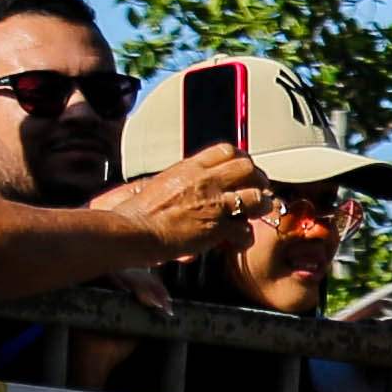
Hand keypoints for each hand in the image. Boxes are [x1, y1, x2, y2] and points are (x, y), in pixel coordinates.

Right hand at [83, 146, 264, 259]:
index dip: (242, 159)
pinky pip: (246, 230)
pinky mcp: (217, 227)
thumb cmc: (140, 212)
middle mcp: (205, 181)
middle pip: (248, 168)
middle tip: (255, 193)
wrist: (132, 231)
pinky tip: (237, 241)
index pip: (227, 150)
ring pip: (256, 197)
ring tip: (253, 216)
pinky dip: (245, 237)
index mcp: (190, 167)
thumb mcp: (162, 183)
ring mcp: (213, 203)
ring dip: (259, 207)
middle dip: (257, 180)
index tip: (244, 172)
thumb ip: (185, 180)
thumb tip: (196, 182)